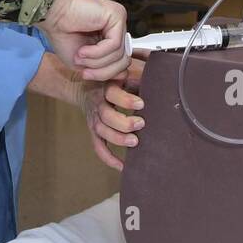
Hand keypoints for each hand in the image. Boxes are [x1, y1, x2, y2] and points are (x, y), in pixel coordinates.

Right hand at [34, 0, 129, 80]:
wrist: (52, 15)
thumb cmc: (63, 35)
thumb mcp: (84, 62)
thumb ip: (103, 69)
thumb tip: (123, 75)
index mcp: (111, 38)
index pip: (121, 63)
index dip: (105, 73)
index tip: (85, 74)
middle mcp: (117, 29)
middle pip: (123, 60)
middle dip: (103, 71)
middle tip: (84, 71)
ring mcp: (119, 21)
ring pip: (119, 54)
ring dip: (96, 61)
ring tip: (79, 56)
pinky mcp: (117, 15)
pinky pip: (115, 44)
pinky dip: (97, 52)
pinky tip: (83, 51)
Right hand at [68, 55, 146, 170]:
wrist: (84, 87)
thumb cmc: (113, 82)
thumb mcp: (122, 76)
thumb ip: (136, 79)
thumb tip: (159, 83)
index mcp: (106, 87)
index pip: (112, 93)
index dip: (125, 100)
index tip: (141, 104)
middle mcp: (98, 103)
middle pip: (106, 116)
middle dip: (123, 122)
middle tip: (141, 124)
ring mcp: (94, 119)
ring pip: (101, 131)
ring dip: (117, 138)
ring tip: (135, 142)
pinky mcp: (94, 131)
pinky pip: (98, 146)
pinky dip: (109, 158)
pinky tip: (123, 166)